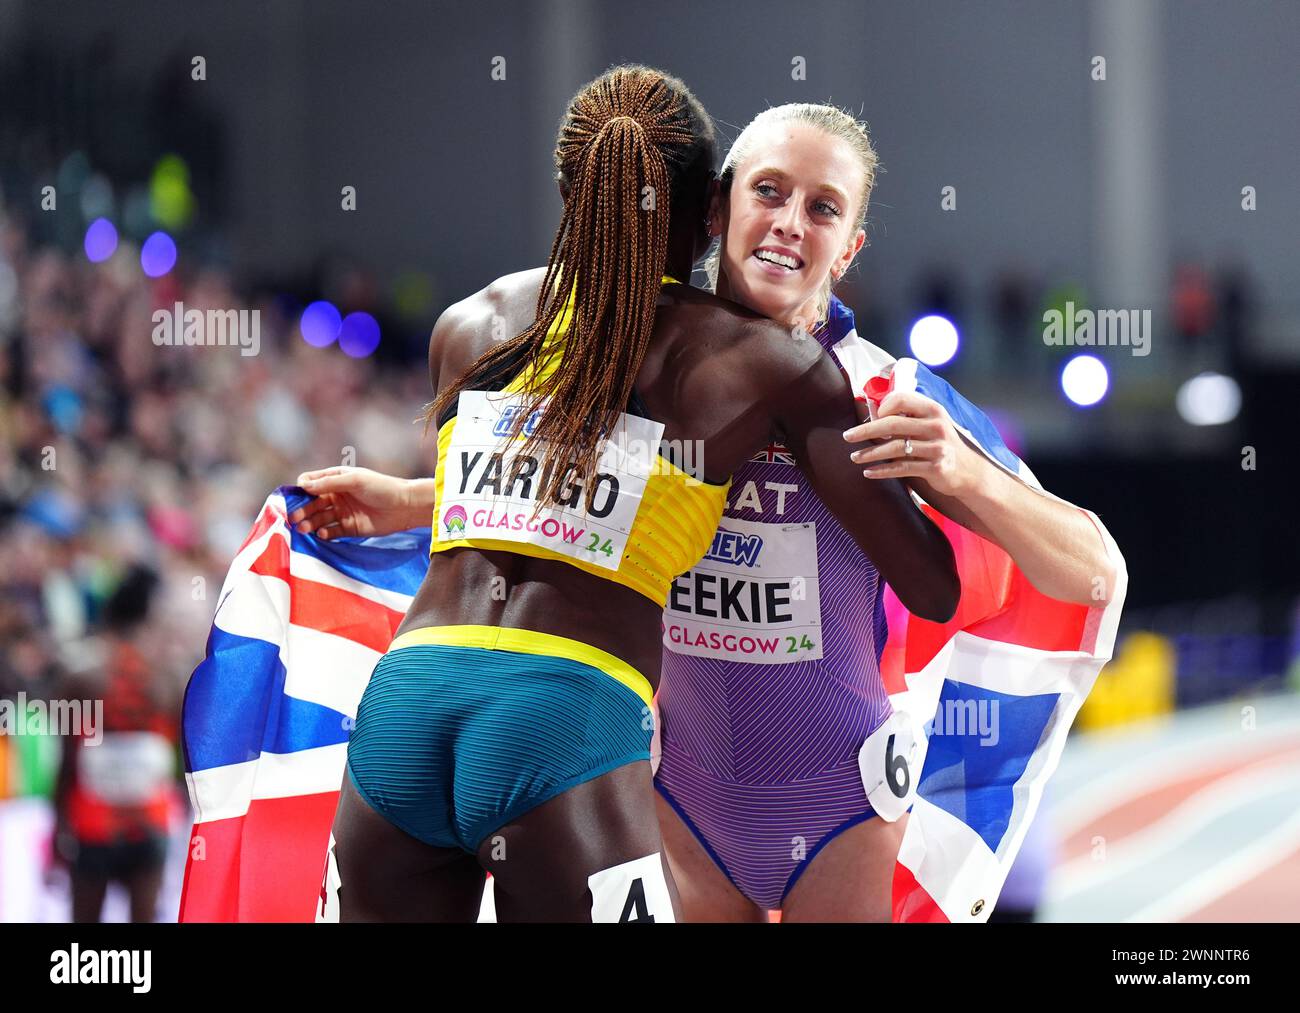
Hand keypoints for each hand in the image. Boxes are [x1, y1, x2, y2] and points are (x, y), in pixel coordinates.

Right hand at [289, 467, 424, 538]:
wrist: (404, 507)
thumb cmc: (381, 488)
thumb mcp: (355, 480)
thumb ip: (329, 483)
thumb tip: (302, 485)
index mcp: (336, 479)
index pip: (311, 483)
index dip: (301, 490)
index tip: (295, 497)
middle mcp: (336, 496)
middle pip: (312, 503)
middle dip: (302, 510)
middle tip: (294, 519)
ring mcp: (342, 513)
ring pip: (319, 519)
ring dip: (310, 523)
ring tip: (305, 528)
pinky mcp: (349, 528)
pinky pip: (332, 532)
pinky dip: (325, 534)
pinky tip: (322, 534)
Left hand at [842, 390, 979, 497]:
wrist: (968, 471)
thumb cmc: (940, 443)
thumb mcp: (928, 424)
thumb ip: (905, 417)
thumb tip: (871, 409)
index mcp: (933, 409)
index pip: (901, 398)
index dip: (882, 407)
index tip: (871, 417)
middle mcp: (936, 425)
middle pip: (893, 423)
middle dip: (866, 430)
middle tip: (848, 436)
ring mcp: (938, 447)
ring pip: (895, 448)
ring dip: (870, 453)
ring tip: (854, 457)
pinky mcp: (936, 468)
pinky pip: (903, 468)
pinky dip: (883, 471)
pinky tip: (869, 473)